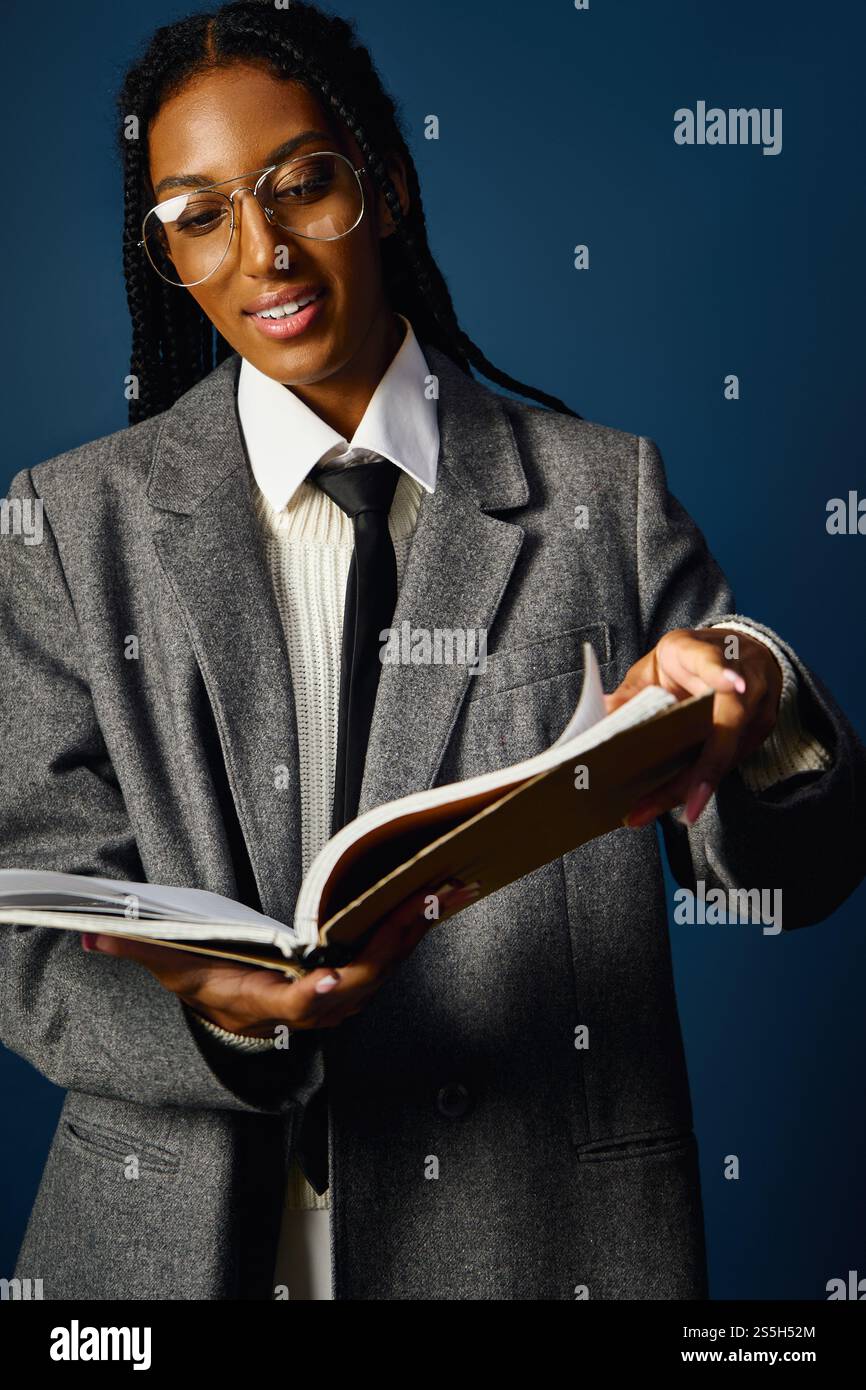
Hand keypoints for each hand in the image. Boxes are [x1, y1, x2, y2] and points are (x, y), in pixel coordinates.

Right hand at [82, 880, 479, 1035]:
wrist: (236, 1012)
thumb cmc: (205, 982)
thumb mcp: (169, 964)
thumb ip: (137, 947)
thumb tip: (93, 933)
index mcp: (262, 1001)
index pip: (290, 1006)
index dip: (309, 998)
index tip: (324, 983)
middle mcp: (308, 1006)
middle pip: (358, 982)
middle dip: (392, 944)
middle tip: (422, 902)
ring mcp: (337, 997)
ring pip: (385, 968)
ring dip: (417, 930)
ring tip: (449, 887)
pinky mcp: (356, 979)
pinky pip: (392, 956)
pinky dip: (417, 926)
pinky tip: (443, 894)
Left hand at [605, 627, 782, 827]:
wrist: (739, 651)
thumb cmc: (691, 659)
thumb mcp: (656, 665)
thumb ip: (633, 690)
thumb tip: (602, 712)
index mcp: (705, 652)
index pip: (714, 660)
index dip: (722, 672)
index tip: (732, 685)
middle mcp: (742, 677)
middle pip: (724, 726)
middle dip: (694, 772)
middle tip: (653, 802)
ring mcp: (757, 706)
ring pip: (726, 754)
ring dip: (687, 789)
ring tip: (647, 809)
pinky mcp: (759, 731)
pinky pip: (728, 763)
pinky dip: (696, 785)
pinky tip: (665, 801)